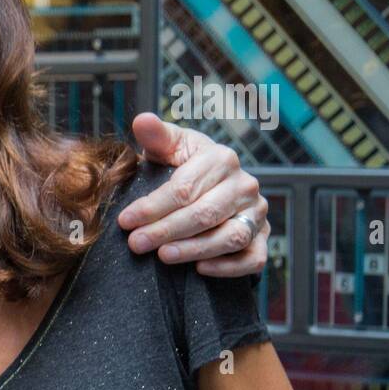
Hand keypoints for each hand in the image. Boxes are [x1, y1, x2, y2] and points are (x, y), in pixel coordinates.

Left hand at [117, 113, 268, 277]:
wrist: (213, 187)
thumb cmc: (185, 167)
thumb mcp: (170, 148)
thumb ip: (156, 137)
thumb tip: (142, 120)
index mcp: (221, 159)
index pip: (184, 188)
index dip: (152, 206)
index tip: (125, 221)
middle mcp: (244, 185)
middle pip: (205, 213)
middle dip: (166, 230)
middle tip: (137, 244)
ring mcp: (257, 212)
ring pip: (230, 236)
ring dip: (195, 249)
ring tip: (164, 256)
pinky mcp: (263, 237)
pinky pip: (253, 257)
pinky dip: (229, 267)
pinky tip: (200, 270)